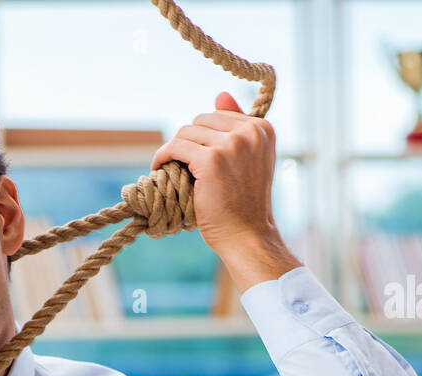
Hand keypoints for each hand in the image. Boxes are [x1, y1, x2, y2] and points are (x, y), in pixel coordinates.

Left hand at [149, 91, 278, 249]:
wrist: (247, 235)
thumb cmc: (244, 203)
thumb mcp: (248, 160)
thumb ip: (235, 127)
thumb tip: (220, 94)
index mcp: (262, 127)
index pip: (218, 115)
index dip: (203, 137)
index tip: (197, 158)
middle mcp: (250, 131)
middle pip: (200, 121)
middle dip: (189, 142)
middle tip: (183, 166)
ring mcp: (232, 144)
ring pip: (186, 133)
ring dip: (175, 151)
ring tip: (173, 170)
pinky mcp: (211, 159)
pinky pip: (175, 147)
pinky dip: (163, 157)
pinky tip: (160, 169)